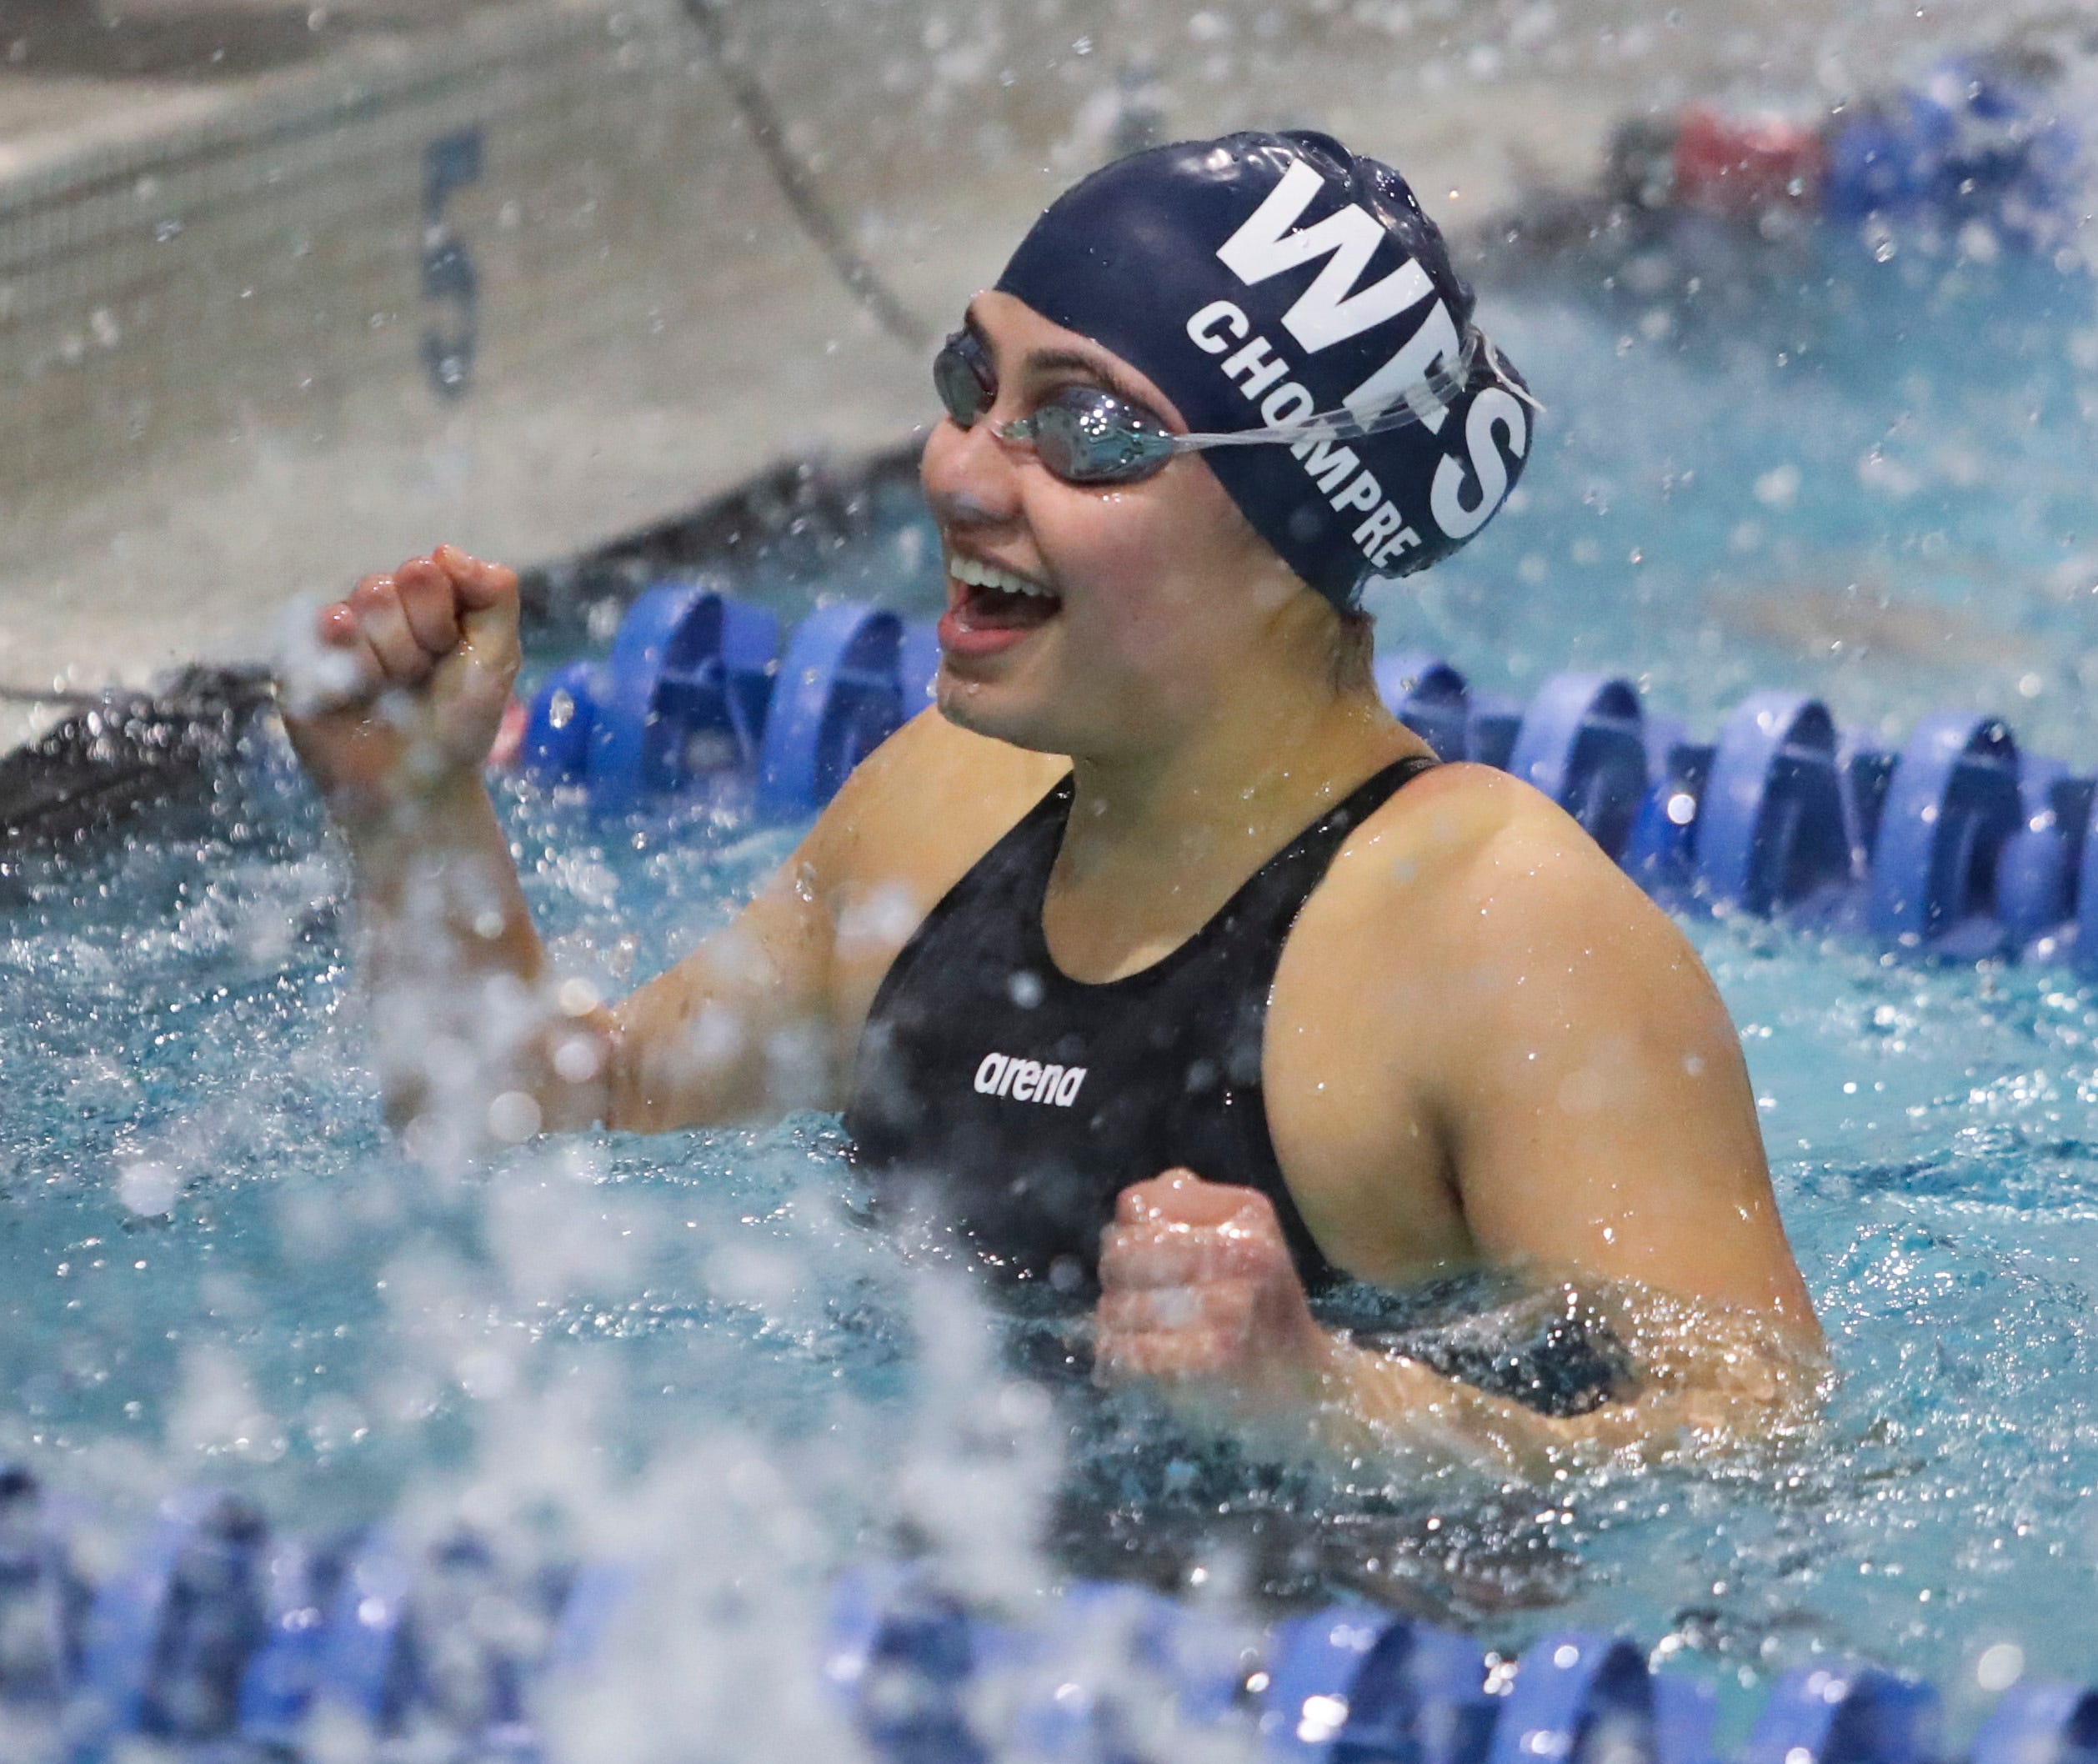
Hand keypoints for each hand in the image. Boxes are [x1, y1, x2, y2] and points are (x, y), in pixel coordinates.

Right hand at [277, 546, 519, 818]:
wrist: (420, 787)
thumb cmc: (460, 723)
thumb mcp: (497, 658)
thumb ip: (494, 597)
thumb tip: (446, 551)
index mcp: (425, 600)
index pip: (427, 570)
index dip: (442, 617)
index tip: (450, 652)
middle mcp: (377, 608)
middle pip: (384, 586)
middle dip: (414, 641)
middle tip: (419, 676)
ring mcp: (336, 634)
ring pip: (352, 611)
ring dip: (383, 662)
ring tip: (390, 692)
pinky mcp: (301, 662)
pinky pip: (315, 637)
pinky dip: (347, 670)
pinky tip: (357, 695)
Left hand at [1094, 1169, 1338, 1420]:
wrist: (1306, 1382)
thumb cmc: (1261, 1304)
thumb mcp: (1242, 1239)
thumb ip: (1186, 1208)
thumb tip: (1136, 1203)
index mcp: (1247, 1212)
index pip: (1138, 1205)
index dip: (1124, 1232)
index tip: (1139, 1257)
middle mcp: (1244, 1251)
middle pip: (1123, 1251)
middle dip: (1114, 1277)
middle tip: (1124, 1297)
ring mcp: (1232, 1306)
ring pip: (1120, 1303)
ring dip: (1112, 1321)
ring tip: (1127, 1331)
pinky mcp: (1215, 1358)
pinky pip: (1131, 1351)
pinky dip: (1116, 1357)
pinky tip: (1124, 1361)